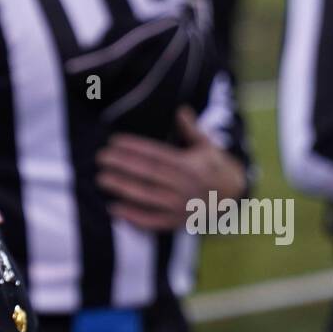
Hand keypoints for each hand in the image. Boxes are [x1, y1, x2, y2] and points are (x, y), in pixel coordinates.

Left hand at [96, 106, 246, 231]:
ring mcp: (181, 206)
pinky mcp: (177, 222)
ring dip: (123, 188)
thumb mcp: (206, 145)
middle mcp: (185, 186)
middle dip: (122, 165)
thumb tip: (181, 109)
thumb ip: (191, 129)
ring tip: (102, 179)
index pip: (156, 154)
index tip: (114, 141)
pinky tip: (114, 209)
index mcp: (190, 165)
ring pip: (148, 196)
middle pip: (149, 174)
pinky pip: (153, 221)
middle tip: (100, 158)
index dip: (134, 147)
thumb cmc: (212, 165)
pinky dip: (133, 218)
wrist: (232, 196)